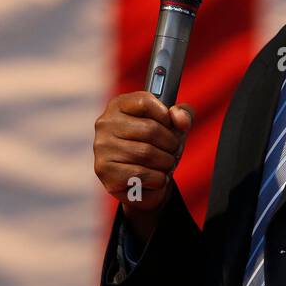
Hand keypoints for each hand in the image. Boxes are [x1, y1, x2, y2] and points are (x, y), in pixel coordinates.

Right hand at [94, 92, 194, 244]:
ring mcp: (102, 147)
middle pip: (150, 129)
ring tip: (166, 166)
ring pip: (147, 153)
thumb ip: (183, 115)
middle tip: (173, 152)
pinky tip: (156, 179)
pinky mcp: (104, 171)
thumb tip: (181, 120)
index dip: (165, 116)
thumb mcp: (172, 126)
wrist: (141, 183)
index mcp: (119, 105)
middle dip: (170, 144)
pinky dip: (157, 179)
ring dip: (166, 163)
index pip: (145, 102)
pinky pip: (141, 174)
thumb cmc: (156, 147)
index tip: (170, 127)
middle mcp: (105, 123)